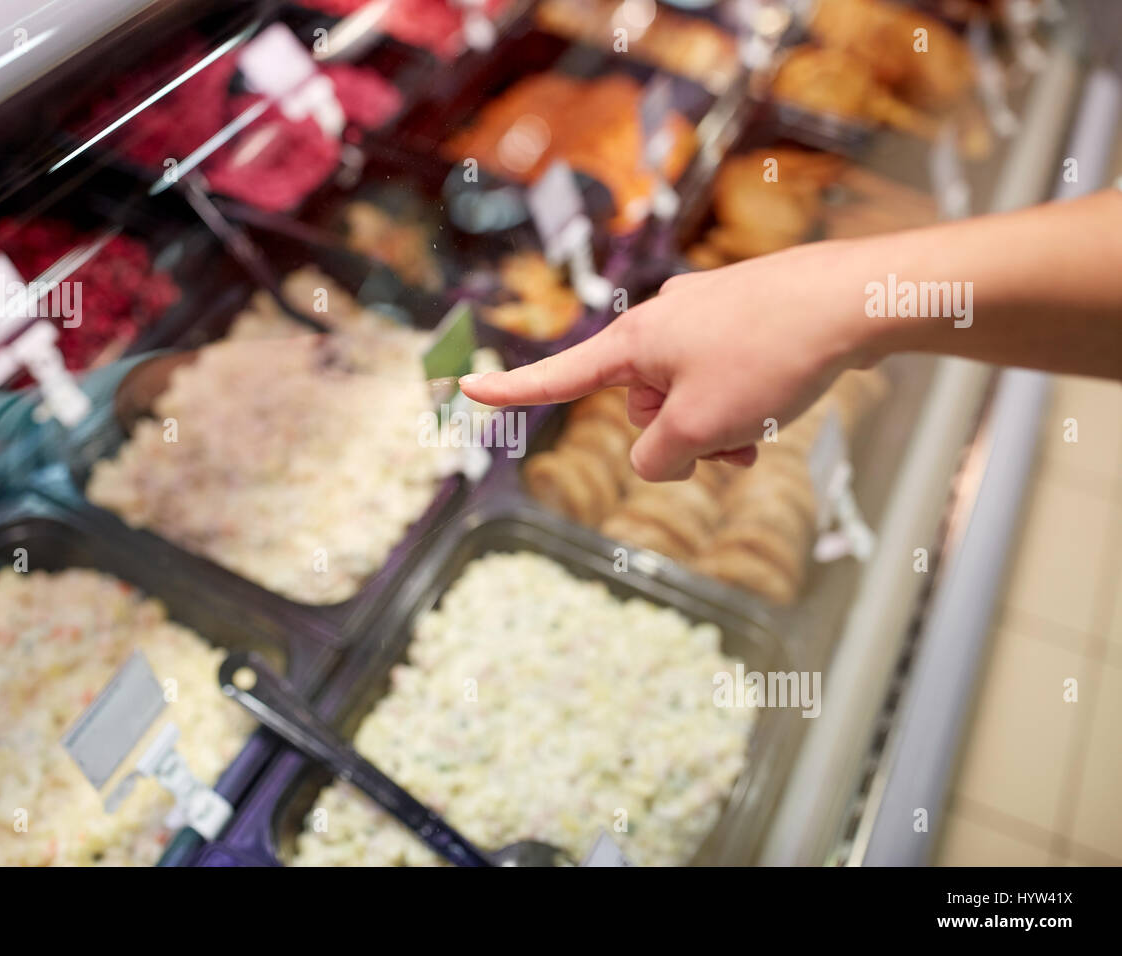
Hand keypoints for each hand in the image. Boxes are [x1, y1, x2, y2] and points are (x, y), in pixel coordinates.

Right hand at [461, 241, 870, 480]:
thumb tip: (659, 457)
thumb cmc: (771, 358)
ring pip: (690, 393)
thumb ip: (658, 458)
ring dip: (718, 425)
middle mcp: (663, 318)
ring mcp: (706, 313)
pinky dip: (742, 402)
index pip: (560, 377)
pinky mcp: (746, 314)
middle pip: (642, 404)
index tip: (467, 389)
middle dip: (680, 435)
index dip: (512, 391)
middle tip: (730, 448)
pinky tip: (780, 405)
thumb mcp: (701, 429)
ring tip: (762, 431)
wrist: (855, 300)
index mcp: (636, 340)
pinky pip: (725, 373)